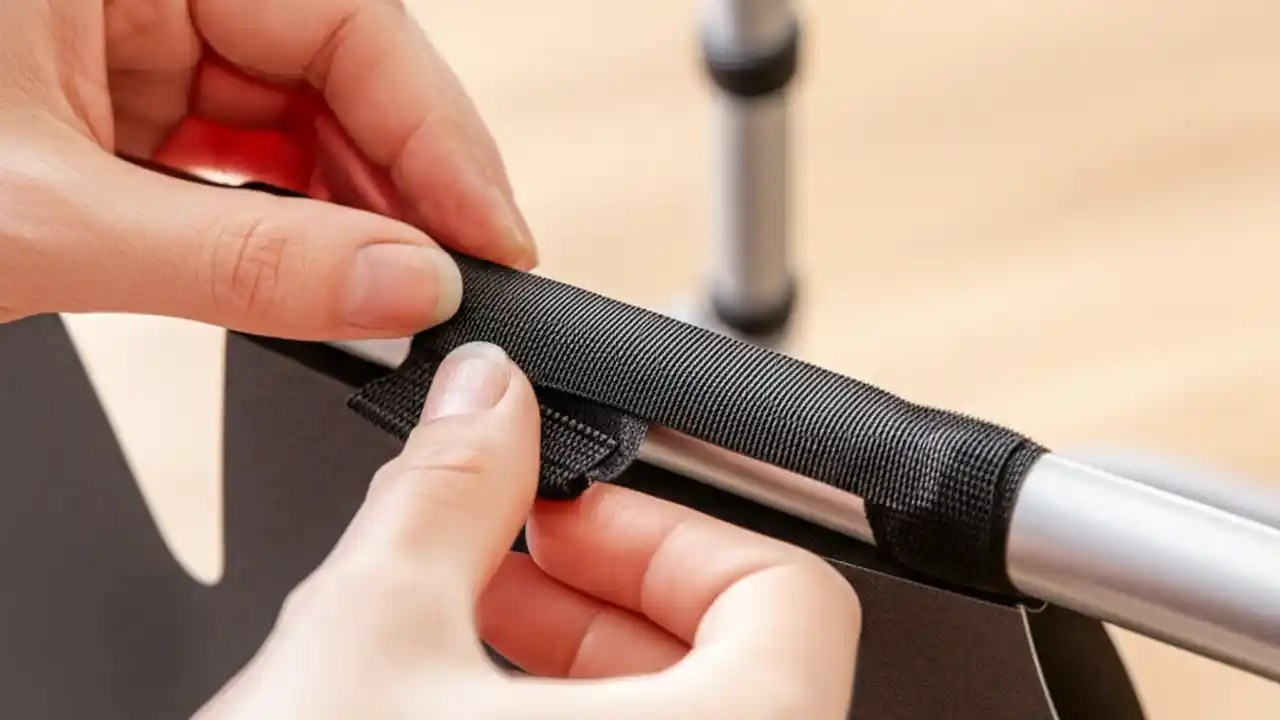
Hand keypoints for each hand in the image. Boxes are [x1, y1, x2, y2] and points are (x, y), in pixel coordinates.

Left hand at [0, 0, 534, 338]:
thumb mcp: (48, 221)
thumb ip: (240, 261)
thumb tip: (406, 289)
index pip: (349, 20)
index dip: (438, 137)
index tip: (492, 239)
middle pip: (335, 68)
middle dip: (399, 185)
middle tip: (453, 283)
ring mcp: (127, 32)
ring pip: (294, 115)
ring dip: (349, 210)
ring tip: (393, 291)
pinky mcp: (115, 94)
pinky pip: (238, 148)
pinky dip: (284, 218)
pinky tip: (320, 268)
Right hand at [197, 343, 861, 718]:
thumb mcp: (368, 637)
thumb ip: (450, 490)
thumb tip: (485, 400)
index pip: (791, 596)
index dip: (667, 532)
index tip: (566, 521)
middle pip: (739, 670)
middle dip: (605, 598)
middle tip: (500, 570)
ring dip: (579, 675)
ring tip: (460, 646)